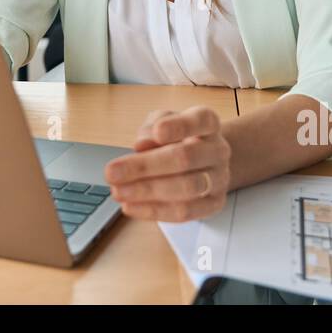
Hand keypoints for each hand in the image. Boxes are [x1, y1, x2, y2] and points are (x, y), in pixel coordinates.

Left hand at [104, 106, 230, 221]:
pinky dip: (154, 211)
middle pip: (185, 158)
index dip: (179, 127)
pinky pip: (184, 212)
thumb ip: (152, 128)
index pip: (201, 120)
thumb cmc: (178, 138)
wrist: (204, 161)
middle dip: (145, 167)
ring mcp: (219, 178)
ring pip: (186, 188)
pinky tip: (130, 206)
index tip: (157, 132)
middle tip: (112, 172)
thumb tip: (142, 144)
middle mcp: (218, 150)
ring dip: (147, 192)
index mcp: (207, 123)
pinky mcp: (213, 204)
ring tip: (118, 191)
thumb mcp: (162, 122)